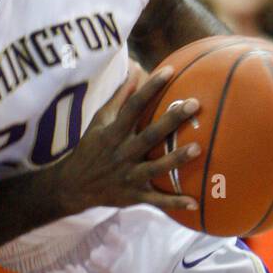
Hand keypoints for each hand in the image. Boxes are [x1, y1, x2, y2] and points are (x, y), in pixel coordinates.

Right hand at [57, 66, 200, 214]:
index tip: (170, 71)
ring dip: (175, 159)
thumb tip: (135, 70)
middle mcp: (121, 154)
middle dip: (171, 120)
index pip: (133, 107)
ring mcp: (127, 176)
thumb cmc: (91, 148)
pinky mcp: (132, 196)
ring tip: (197, 148)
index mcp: (113, 133)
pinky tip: (194, 203)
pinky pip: (155, 200)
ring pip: (154, 168)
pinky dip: (173, 203)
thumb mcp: (99, 121)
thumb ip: (119, 98)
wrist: (74, 186)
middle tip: (194, 104)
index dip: (150, 88)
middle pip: (149, 135)